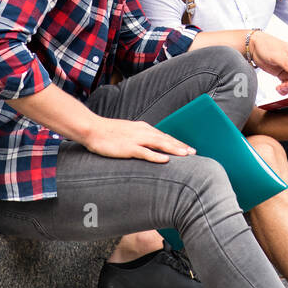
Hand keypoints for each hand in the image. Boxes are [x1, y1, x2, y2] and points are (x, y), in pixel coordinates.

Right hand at [82, 115, 196, 163]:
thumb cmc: (109, 132)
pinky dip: (156, 155)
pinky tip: (165, 159)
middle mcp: (142, 132)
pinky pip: (145, 152)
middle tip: (194, 152)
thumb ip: (140, 137)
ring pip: (159, 144)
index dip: (177, 142)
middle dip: (180, 146)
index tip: (188, 148)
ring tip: (186, 154)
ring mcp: (136, 139)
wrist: (93, 129)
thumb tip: (151, 145)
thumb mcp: (128, 132)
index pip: (164, 136)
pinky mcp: (128, 148)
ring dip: (173, 149)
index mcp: (143, 128)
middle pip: (165, 139)